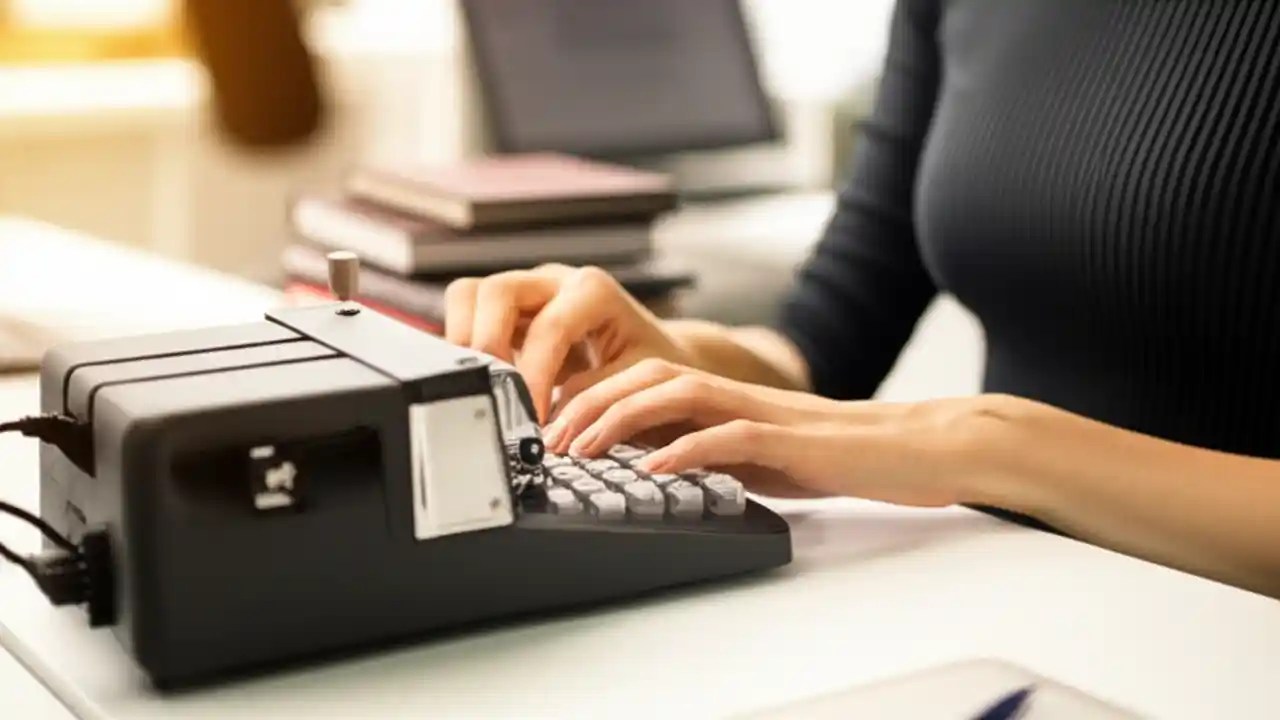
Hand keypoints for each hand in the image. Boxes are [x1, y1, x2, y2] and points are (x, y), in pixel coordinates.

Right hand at [445, 265, 693, 420]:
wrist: (649, 349)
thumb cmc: (647, 363)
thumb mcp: (637, 380)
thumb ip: (595, 396)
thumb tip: (553, 426)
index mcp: (593, 291)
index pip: (549, 328)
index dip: (534, 377)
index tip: (531, 419)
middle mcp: (554, 281)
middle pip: (496, 292)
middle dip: (488, 347)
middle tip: (495, 395)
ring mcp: (526, 290)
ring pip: (470, 294)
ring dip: (465, 340)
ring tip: (484, 385)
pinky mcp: (507, 308)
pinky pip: (467, 313)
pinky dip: (464, 345)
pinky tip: (485, 380)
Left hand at [546, 359, 1014, 506]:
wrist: (913, 448)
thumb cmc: (835, 454)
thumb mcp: (755, 453)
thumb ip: (708, 451)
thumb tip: (650, 466)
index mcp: (725, 397)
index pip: (645, 379)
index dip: (594, 395)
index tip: (553, 427)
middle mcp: (737, 394)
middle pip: (648, 375)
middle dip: (592, 402)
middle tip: (551, 437)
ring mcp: (762, 411)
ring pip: (678, 393)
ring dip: (622, 418)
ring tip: (584, 447)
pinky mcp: (790, 439)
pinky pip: (730, 435)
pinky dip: (687, 449)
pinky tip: (656, 469)